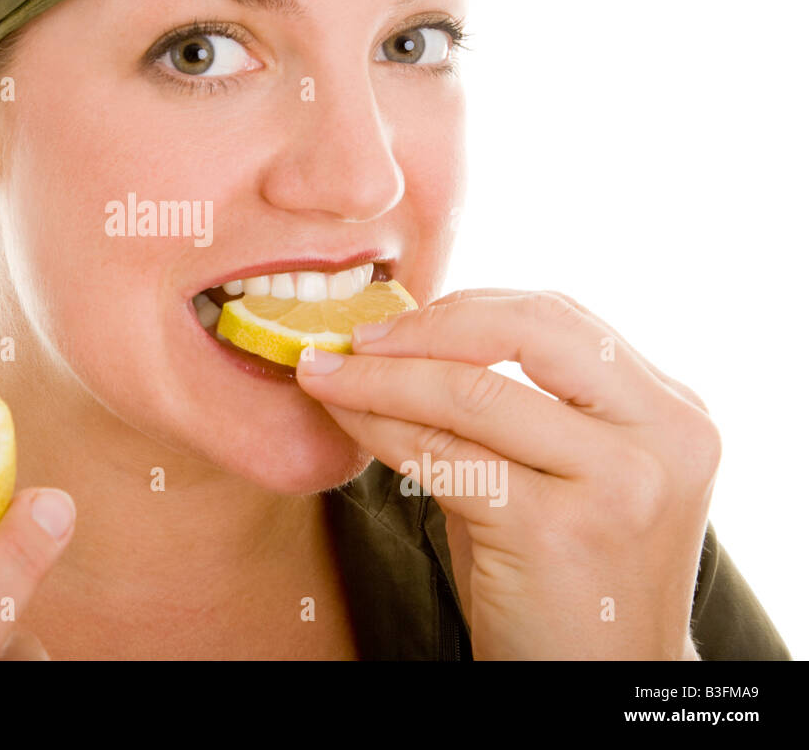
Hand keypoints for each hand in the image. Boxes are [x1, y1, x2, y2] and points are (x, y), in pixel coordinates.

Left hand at [296, 288, 717, 659]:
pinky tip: (346, 419)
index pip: (560, 319)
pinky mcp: (556, 532)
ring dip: (379, 376)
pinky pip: (442, 456)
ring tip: (324, 372)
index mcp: (672, 412)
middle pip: (528, 330)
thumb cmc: (567, 581)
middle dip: (426, 327)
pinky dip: (379, 426)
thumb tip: (402, 342)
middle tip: (356, 337)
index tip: (395, 321)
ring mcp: (617, 484)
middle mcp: (662, 437)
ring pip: (470, 393)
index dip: (466, 309)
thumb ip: (512, 407)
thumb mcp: (563, 477)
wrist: (598, 688)